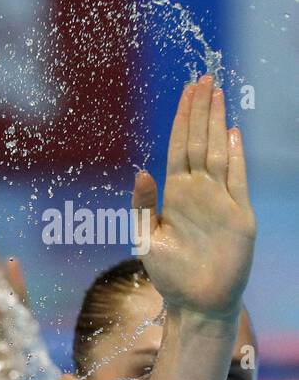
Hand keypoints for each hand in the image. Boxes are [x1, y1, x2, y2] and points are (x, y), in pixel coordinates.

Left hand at [137, 75, 253, 321]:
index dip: (183, 119)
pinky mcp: (238, 215)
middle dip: (200, 110)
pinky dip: (236, 157)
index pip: (179, 147)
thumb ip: (142, 206)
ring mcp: (220, 200)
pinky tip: (233, 134)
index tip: (186, 91)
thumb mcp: (144, 237)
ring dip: (216, 123)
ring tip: (217, 94)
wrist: (194, 301)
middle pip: (200, 141)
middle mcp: (198, 191)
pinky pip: (236, 180)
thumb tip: (142, 170)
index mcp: (175, 194)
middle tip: (203, 77)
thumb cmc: (168, 273)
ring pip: (218, 152)